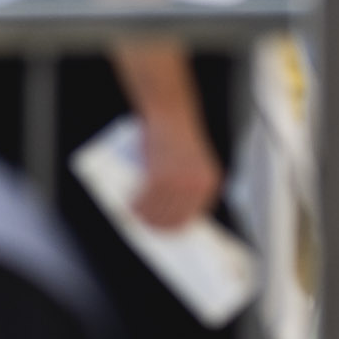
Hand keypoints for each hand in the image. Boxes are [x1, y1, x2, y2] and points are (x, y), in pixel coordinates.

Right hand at [131, 105, 222, 229]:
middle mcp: (198, 185)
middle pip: (174, 217)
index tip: (163, 230)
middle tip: (143, 224)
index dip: (175, 225)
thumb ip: (184, 184)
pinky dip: (135, 204)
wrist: (171, 109)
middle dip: (156, 223)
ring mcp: (180, 182)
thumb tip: (166, 210)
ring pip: (158, 211)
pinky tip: (129, 205)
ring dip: (144, 216)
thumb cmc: (176, 132)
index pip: (192, 216)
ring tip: (133, 215)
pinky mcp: (161, 176)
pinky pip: (146, 199)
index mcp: (210, 182)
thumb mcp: (188, 160)